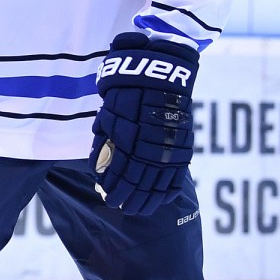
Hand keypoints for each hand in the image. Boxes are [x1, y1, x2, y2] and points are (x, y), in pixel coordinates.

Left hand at [91, 32, 199, 215]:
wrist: (162, 68)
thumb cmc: (128, 86)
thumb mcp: (109, 109)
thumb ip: (104, 138)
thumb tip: (96, 167)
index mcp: (130, 135)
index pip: (120, 170)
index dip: (113, 187)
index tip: (107, 199)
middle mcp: (150, 143)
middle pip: (138, 179)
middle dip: (128, 196)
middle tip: (121, 208)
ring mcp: (170, 145)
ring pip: (158, 180)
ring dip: (147, 198)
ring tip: (138, 210)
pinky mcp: (183, 142)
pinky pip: (178, 172)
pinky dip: (169, 189)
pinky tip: (162, 200)